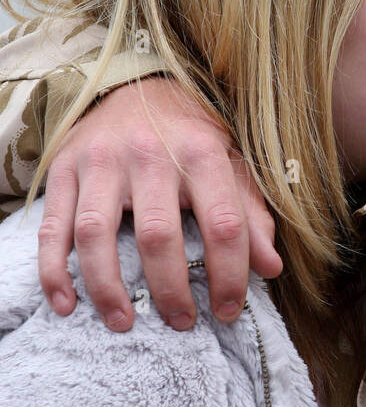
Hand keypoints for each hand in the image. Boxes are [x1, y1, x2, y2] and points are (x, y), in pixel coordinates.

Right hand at [38, 77, 281, 330]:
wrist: (136, 84)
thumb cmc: (190, 135)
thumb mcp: (231, 163)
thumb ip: (251, 213)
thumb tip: (271, 267)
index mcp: (201, 151)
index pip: (223, 223)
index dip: (229, 275)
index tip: (226, 310)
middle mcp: (149, 152)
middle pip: (159, 235)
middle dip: (171, 290)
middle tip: (181, 322)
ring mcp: (101, 161)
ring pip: (97, 235)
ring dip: (109, 289)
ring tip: (125, 322)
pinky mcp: (64, 169)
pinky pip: (53, 228)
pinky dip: (55, 272)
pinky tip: (69, 304)